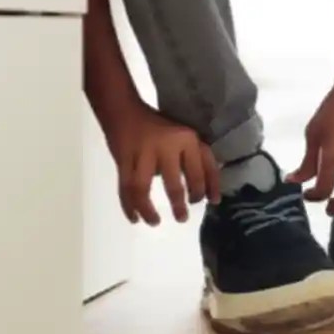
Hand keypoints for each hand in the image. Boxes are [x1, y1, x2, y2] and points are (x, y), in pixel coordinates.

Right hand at [104, 103, 219, 225]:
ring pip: (143, 189)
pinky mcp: (123, 159)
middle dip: (179, 204)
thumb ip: (198, 160)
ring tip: (155, 222)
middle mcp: (167, 146)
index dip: (207, 189)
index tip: (210, 203)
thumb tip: (210, 193)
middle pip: (173, 183)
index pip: (203, 169)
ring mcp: (143, 153)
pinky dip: (129, 205)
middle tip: (182, 218)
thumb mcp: (185, 136)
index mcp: (188, 139)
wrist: (125, 111)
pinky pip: (125, 187)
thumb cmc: (161, 127)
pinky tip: (135, 217)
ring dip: (149, 209)